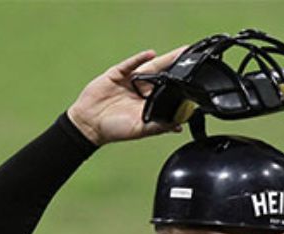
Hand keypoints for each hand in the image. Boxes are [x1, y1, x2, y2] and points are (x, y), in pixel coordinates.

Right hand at [66, 47, 187, 145]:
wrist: (88, 124)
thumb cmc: (114, 129)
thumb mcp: (140, 130)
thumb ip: (159, 126)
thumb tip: (179, 124)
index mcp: (149, 103)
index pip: (168, 91)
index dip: (180, 84)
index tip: (195, 79)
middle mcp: (141, 90)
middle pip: (163, 75)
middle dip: (177, 67)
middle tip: (192, 58)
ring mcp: (129, 81)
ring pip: (150, 68)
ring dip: (164, 60)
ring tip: (180, 53)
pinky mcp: (117, 74)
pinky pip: (130, 64)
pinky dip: (139, 59)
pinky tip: (150, 55)